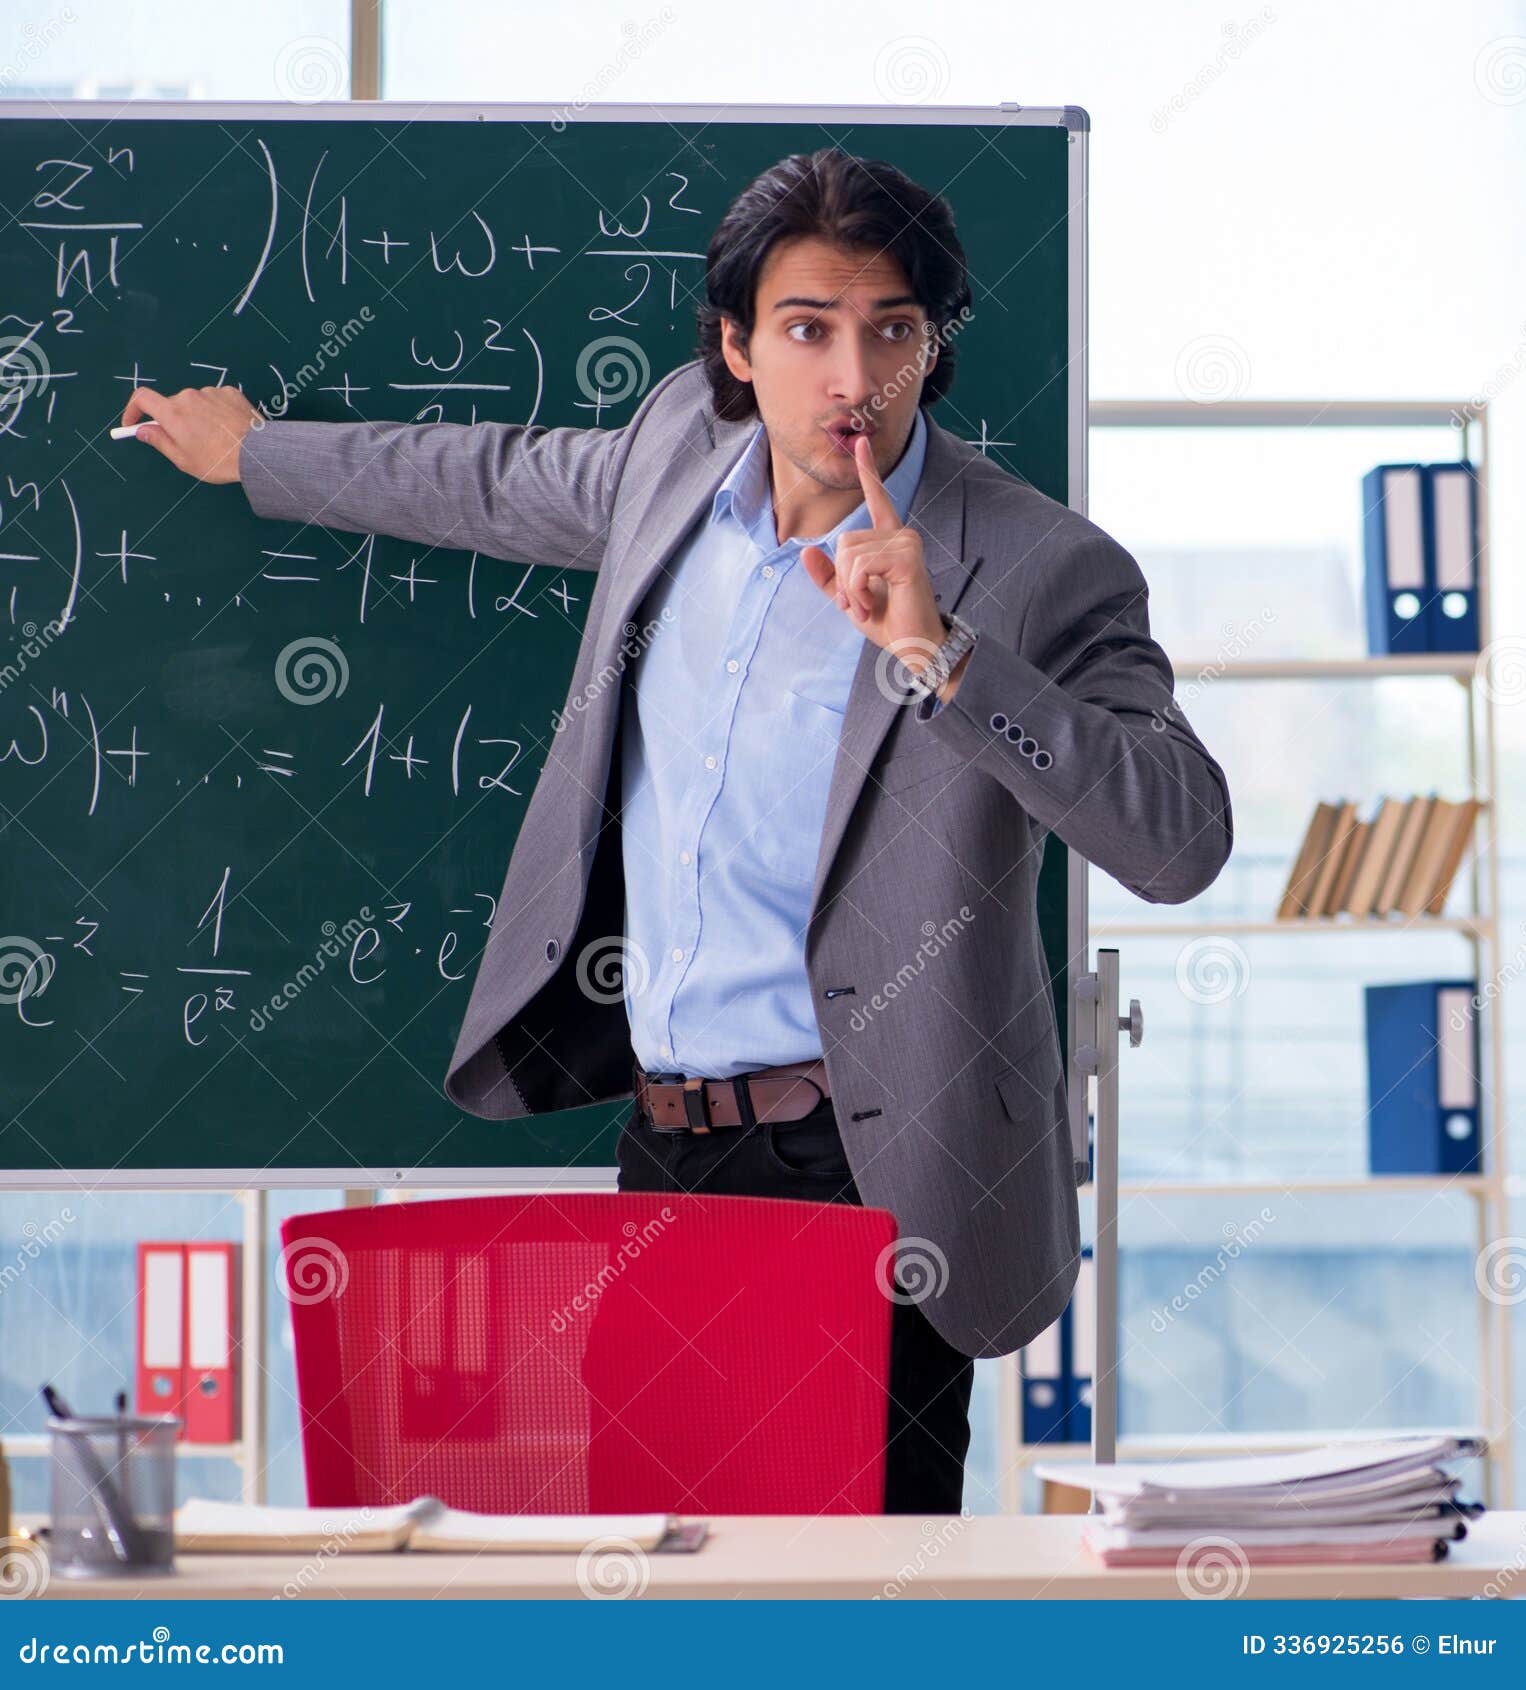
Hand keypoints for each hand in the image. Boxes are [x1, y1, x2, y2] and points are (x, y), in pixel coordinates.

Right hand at [119, 385, 263, 483]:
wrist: (258, 454)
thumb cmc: (218, 461)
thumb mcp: (183, 459)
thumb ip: (159, 441)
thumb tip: (142, 430)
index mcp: (173, 411)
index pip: (142, 397)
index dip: (133, 409)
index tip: (133, 423)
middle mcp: (190, 395)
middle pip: (172, 404)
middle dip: (173, 420)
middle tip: (186, 441)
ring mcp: (211, 392)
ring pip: (195, 403)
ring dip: (197, 416)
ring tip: (214, 438)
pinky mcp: (231, 392)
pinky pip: (215, 400)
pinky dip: (215, 412)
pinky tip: (228, 428)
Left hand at [799, 431, 947, 678]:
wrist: (913, 646)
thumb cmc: (887, 621)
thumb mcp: (848, 597)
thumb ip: (828, 576)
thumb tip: (805, 549)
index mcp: (888, 539)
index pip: (877, 498)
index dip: (867, 470)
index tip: (862, 442)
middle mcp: (901, 535)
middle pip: (844, 540)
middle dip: (841, 577)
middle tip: (856, 602)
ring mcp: (907, 544)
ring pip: (849, 554)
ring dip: (849, 588)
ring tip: (865, 605)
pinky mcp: (907, 559)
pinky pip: (860, 567)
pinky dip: (856, 590)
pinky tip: (870, 604)